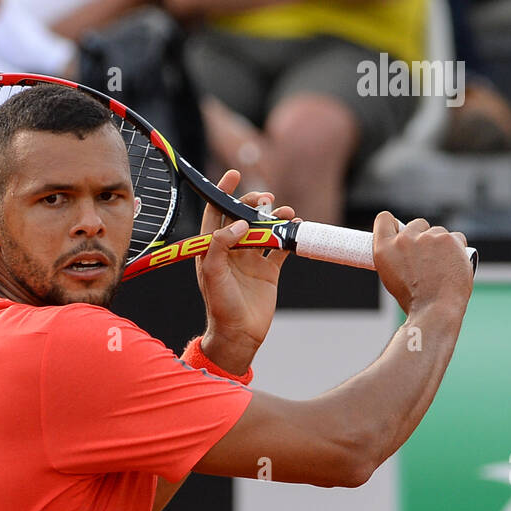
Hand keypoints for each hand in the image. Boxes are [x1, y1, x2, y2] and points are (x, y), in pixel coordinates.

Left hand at [195, 171, 295, 374]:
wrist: (240, 334)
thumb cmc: (221, 307)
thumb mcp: (214, 275)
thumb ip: (220, 246)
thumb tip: (239, 224)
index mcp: (213, 249)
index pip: (216, 213)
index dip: (223, 193)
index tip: (235, 175)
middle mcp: (232, 251)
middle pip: (243, 217)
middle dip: (254, 203)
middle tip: (266, 199)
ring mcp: (251, 260)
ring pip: (265, 229)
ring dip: (276, 218)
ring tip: (286, 213)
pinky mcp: (269, 271)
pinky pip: (281, 248)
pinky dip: (290, 236)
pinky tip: (297, 228)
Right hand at [373, 211, 473, 315]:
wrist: (435, 310)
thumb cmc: (415, 301)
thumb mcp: (393, 278)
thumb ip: (398, 257)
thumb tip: (410, 249)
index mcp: (384, 250)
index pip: (384, 219)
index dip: (393, 224)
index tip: (400, 232)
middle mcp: (403, 240)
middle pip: (416, 224)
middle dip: (422, 236)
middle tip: (427, 259)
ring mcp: (427, 237)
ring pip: (438, 232)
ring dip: (441, 244)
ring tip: (441, 268)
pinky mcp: (448, 239)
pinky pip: (456, 237)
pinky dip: (457, 249)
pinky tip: (453, 265)